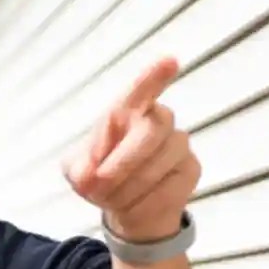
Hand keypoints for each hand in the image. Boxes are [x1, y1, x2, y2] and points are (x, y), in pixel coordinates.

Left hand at [63, 57, 200, 241]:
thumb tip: (88, 173)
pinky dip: (140, 205)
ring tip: (109, 197)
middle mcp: (159, 120)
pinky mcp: (191, 170)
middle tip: (99, 182)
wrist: (123, 205)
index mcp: (127, 111)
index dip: (153, 78)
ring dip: (124, 190)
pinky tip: (131, 205)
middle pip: (150, 132)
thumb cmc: (99, 175)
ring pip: (155, 168)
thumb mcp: (78, 170)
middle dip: (122, 162)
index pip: (140, 91)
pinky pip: (166, 191)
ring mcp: (179, 145)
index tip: (168, 62)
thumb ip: (79, 166)